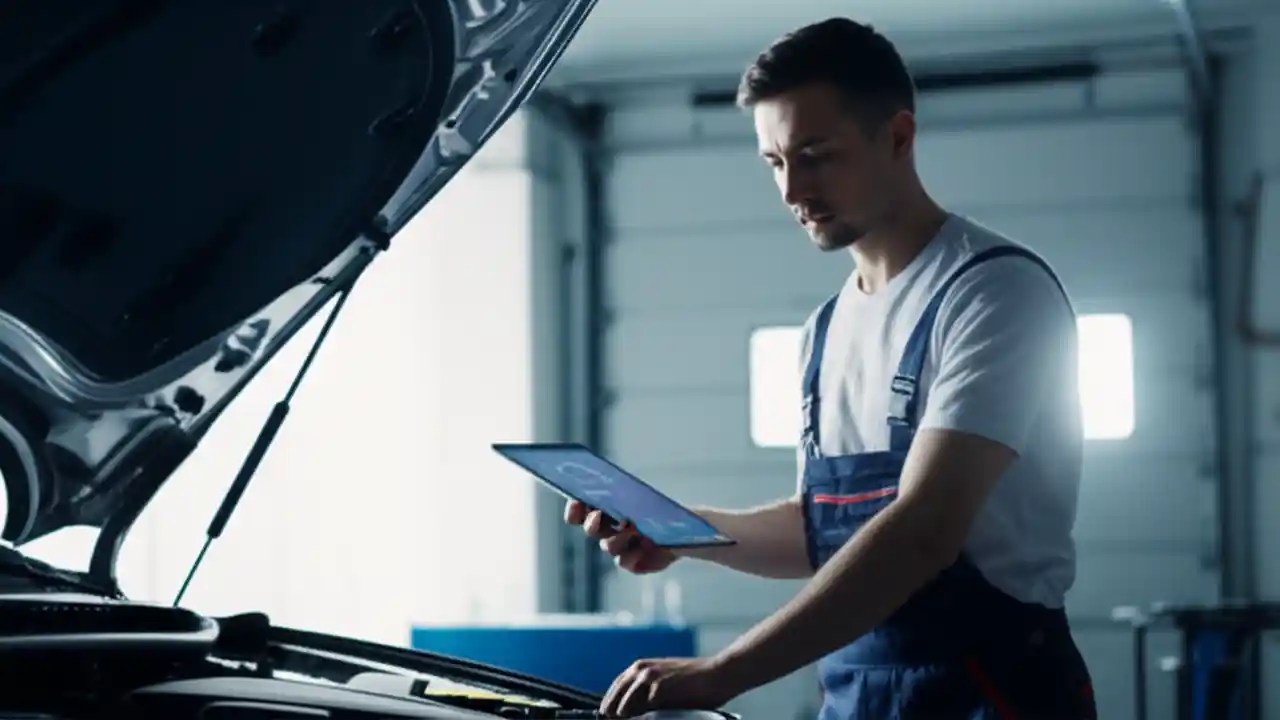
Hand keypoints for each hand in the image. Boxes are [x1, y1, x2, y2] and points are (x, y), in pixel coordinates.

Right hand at [564, 500, 675, 573]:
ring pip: (608, 546)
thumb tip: (611, 488)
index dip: (574, 508)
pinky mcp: (634, 563)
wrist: (683, 530)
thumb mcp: (643, 497)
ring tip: (631, 530)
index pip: (580, 511)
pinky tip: (645, 547)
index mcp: (603, 511)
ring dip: (615, 539)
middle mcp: (607, 532)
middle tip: (598, 515)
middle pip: (591, 528)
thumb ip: (626, 494)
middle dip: (591, 522)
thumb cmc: (660, 508)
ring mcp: (620, 549)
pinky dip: (635, 555)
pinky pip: (627, 561)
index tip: (575, 502)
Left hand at [599, 657, 743, 716]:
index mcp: (640, 667)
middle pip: (614, 698)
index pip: (615, 688)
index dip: (610, 704)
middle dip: (611, 712)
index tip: (607, 717)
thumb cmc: (694, 682)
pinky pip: (642, 710)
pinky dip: (640, 718)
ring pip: (624, 705)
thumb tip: (628, 711)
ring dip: (622, 716)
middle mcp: (640, 670)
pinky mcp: (658, 689)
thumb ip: (647, 693)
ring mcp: (649, 678)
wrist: (717, 675)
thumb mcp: (665, 682)